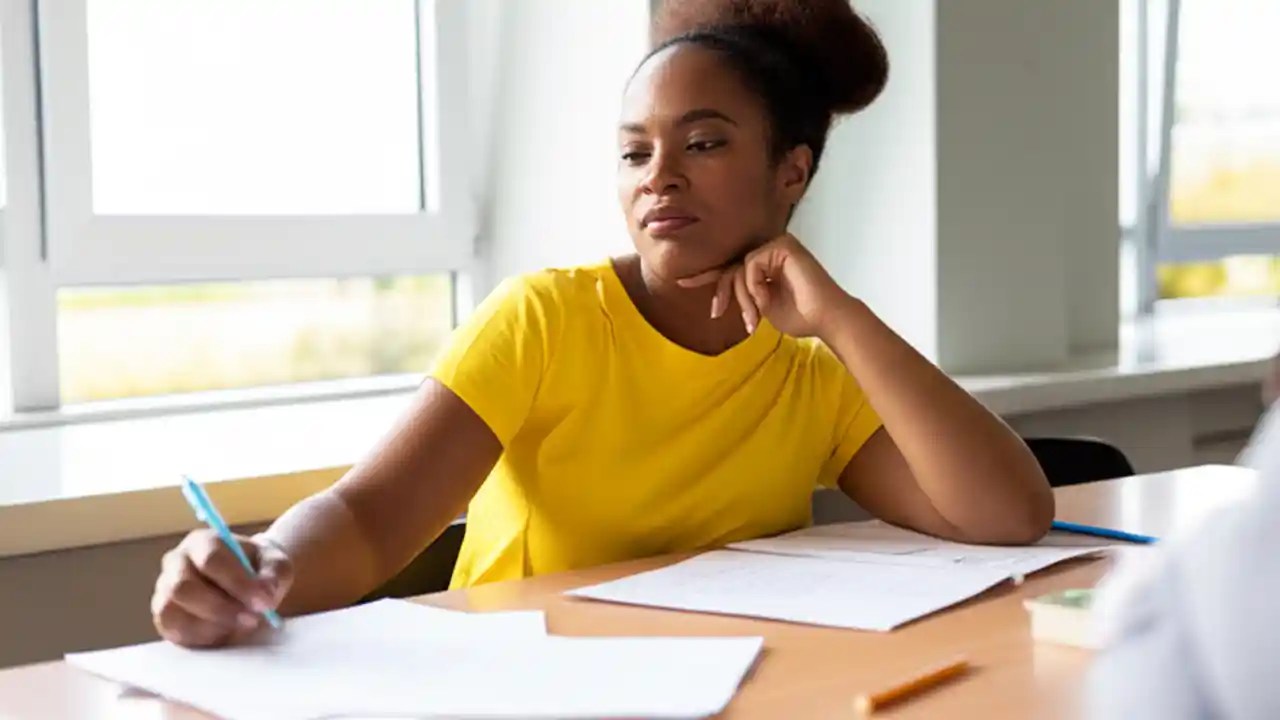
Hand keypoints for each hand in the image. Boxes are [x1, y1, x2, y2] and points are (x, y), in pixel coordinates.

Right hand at [151, 530, 293, 647]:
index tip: (263, 602)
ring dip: (209, 624)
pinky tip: (223, 633)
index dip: (236, 583)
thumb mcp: (276, 564)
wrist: (248, 583)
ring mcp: (165, 589)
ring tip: (239, 625)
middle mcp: (177, 562)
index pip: (211, 559)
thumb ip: (273, 574)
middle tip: (252, 620)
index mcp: (203, 541)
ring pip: (171, 610)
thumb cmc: (260, 569)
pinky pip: (172, 630)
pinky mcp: (165, 616)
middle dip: (220, 608)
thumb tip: (265, 592)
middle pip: (183, 587)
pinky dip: (199, 637)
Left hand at [677, 234, 849, 337]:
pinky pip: (751, 266)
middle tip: (716, 313)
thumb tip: (722, 295)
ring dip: (743, 297)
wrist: (826, 318)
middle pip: (731, 268)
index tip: (681, 283)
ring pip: (740, 269)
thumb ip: (745, 296)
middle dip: (722, 293)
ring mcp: (777, 245)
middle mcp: (771, 250)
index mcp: (767, 264)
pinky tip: (766, 298)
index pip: (731, 267)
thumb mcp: (761, 307)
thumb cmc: (801, 317)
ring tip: (754, 319)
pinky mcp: (782, 245)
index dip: (706, 276)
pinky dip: (754, 286)